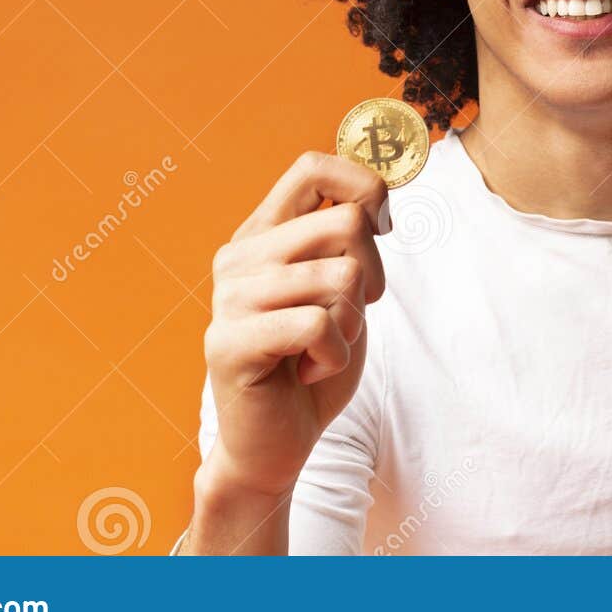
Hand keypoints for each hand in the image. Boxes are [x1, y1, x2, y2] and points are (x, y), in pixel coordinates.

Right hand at [199, 150, 388, 501]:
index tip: (381, 230)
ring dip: (351, 325)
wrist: (274, 444)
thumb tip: (378, 189)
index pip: (313, 167)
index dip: (364, 187)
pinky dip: (334, 355)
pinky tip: (309, 370)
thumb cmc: (313, 362)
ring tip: (321, 349)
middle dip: (372, 276)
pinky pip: (319, 325)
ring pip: (340, 277)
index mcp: (263, 233)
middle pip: (346, 223)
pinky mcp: (230, 342)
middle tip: (347, 316)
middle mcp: (240, 256)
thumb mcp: (342, 289)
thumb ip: (347, 239)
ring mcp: (229, 297)